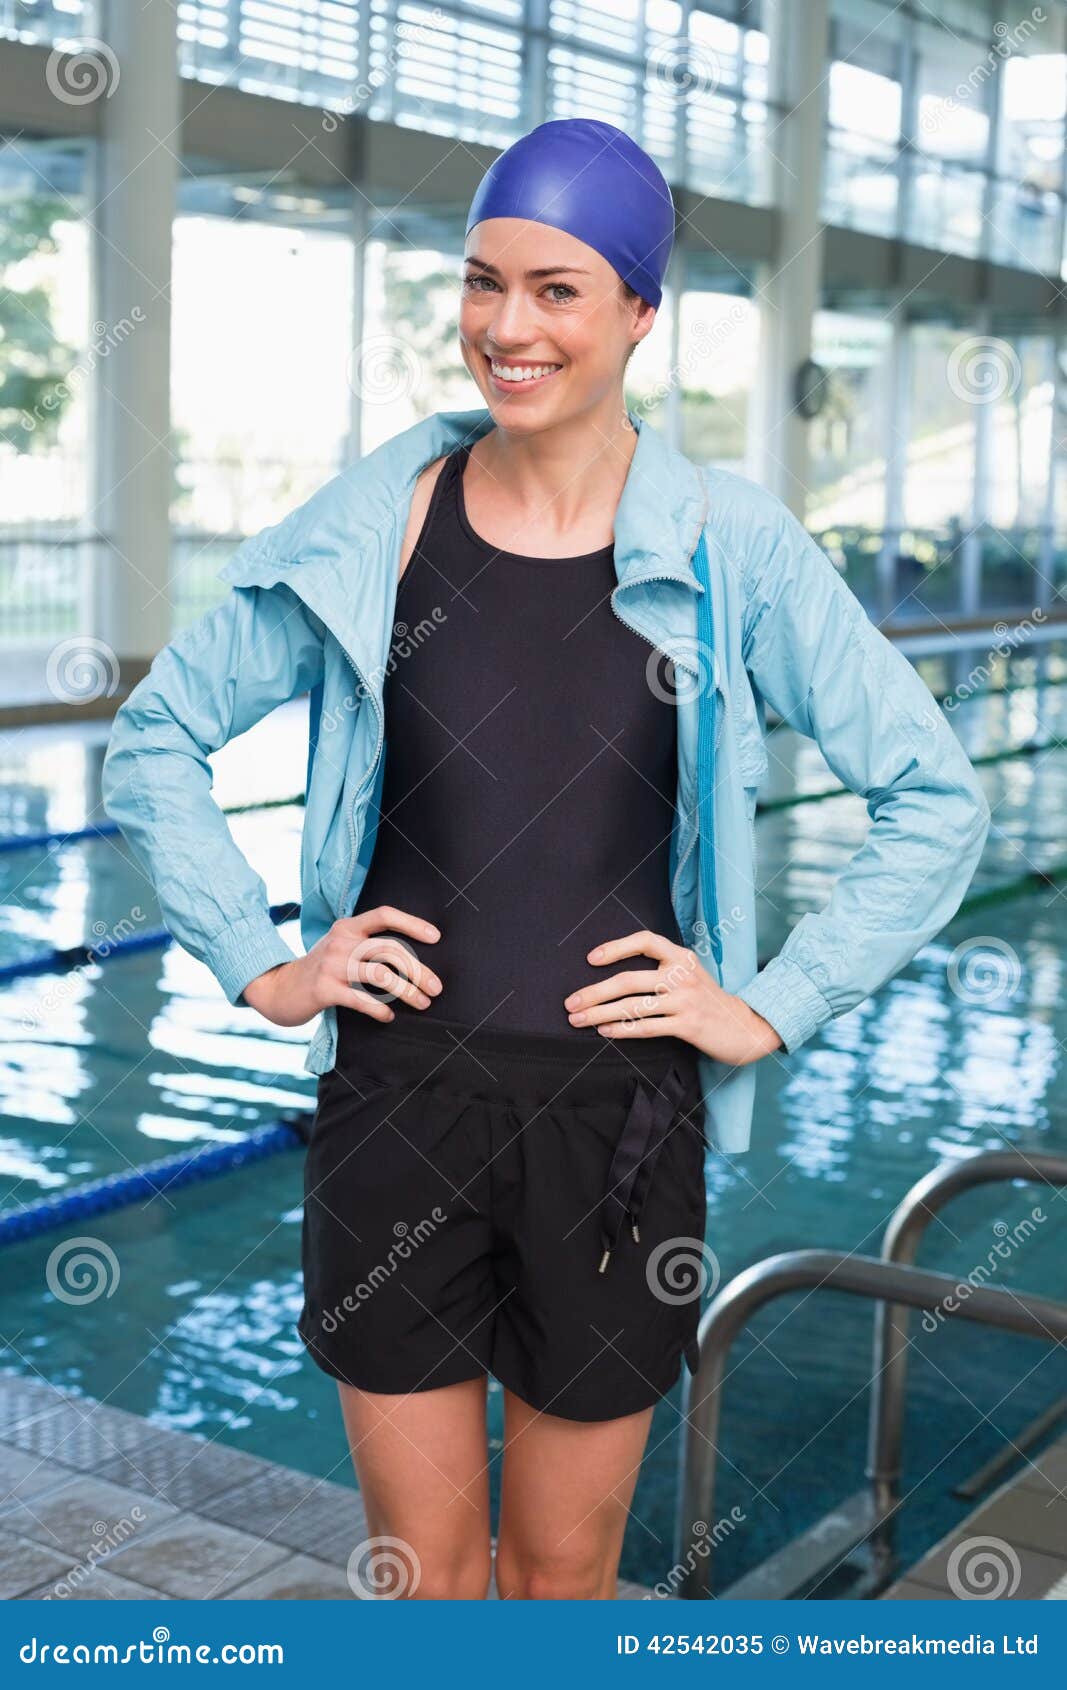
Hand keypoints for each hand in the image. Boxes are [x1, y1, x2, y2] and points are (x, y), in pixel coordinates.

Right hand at [241, 905, 442, 1027]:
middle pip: (390, 949)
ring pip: (381, 974)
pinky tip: (389, 1016)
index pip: (385, 915)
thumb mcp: (341, 948)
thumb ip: (367, 946)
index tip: (436, 937)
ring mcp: (331, 964)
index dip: (412, 923)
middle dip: (419, 969)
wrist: (278, 988)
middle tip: (436, 988)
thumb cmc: (321, 970)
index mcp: (348, 927)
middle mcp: (341, 941)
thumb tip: (412, 960)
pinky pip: (361, 999)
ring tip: (422, 1003)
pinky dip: (380, 1009)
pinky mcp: (324, 989)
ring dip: (407, 991)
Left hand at [563, 928, 781, 1065]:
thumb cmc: (707, 1001)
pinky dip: (622, 1030)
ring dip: (600, 1014)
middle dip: (594, 992)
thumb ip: (662, 969)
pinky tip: (605, 1032)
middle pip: (629, 979)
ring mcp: (686, 1000)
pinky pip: (647, 1026)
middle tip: (570, 1002)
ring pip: (633, 1006)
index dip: (616, 947)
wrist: (744, 1027)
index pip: (645, 941)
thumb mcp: (690, 974)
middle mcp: (683, 974)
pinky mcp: (688, 1024)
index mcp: (681, 957)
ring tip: (578, 1020)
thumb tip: (615, 977)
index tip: (591, 959)